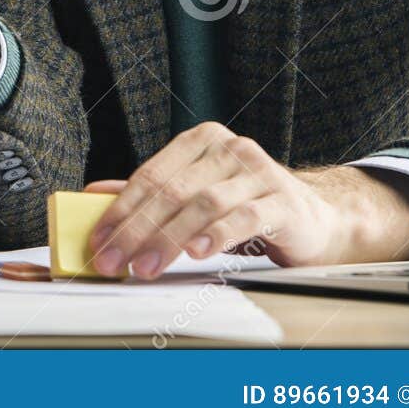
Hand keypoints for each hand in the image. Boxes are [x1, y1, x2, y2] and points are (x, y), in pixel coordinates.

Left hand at [85, 122, 408, 278]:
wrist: (314, 219)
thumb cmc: (247, 206)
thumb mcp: (196, 195)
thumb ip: (150, 193)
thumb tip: (94, 195)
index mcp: (201, 141)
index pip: (150, 175)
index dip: (120, 210)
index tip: (98, 242)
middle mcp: (229, 148)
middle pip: (172, 191)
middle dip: (136, 230)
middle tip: (113, 262)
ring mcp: (258, 171)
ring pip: (202, 204)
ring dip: (168, 239)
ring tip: (145, 266)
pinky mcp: (283, 200)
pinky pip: (244, 217)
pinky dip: (216, 235)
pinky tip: (196, 253)